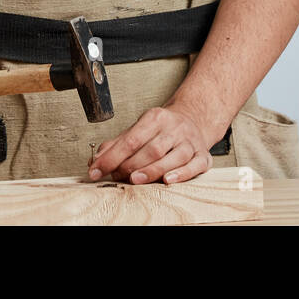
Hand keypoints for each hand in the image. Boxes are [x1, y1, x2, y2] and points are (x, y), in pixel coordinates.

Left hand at [87, 104, 214, 184]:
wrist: (194, 120)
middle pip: (152, 149)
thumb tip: (95, 161)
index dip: (112, 157)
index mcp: (156, 118)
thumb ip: (117, 145)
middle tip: (116, 176)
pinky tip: (168, 180)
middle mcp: (174, 128)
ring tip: (135, 180)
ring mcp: (190, 142)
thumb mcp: (139, 129)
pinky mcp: (203, 155)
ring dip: (152, 170)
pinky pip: (194, 166)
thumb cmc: (163, 129)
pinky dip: (181, 174)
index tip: (96, 170)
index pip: (131, 139)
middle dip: (131, 165)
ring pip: (173, 157)